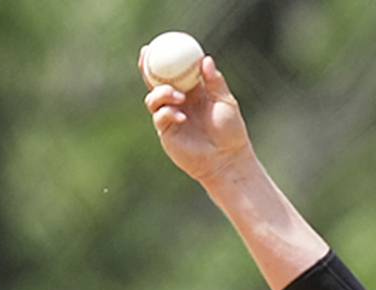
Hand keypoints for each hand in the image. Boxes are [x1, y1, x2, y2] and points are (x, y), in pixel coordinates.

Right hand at [140, 53, 252, 184]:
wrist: (227, 159)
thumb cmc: (230, 131)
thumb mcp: (225, 102)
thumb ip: (215, 81)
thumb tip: (205, 59)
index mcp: (192, 92)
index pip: (174, 71)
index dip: (164, 58)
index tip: (158, 44)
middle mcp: (178, 102)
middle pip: (156, 82)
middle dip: (147, 69)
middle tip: (146, 56)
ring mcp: (171, 117)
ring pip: (153, 98)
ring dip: (162, 92)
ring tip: (178, 97)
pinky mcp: (167, 133)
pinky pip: (160, 117)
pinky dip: (167, 112)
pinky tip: (180, 116)